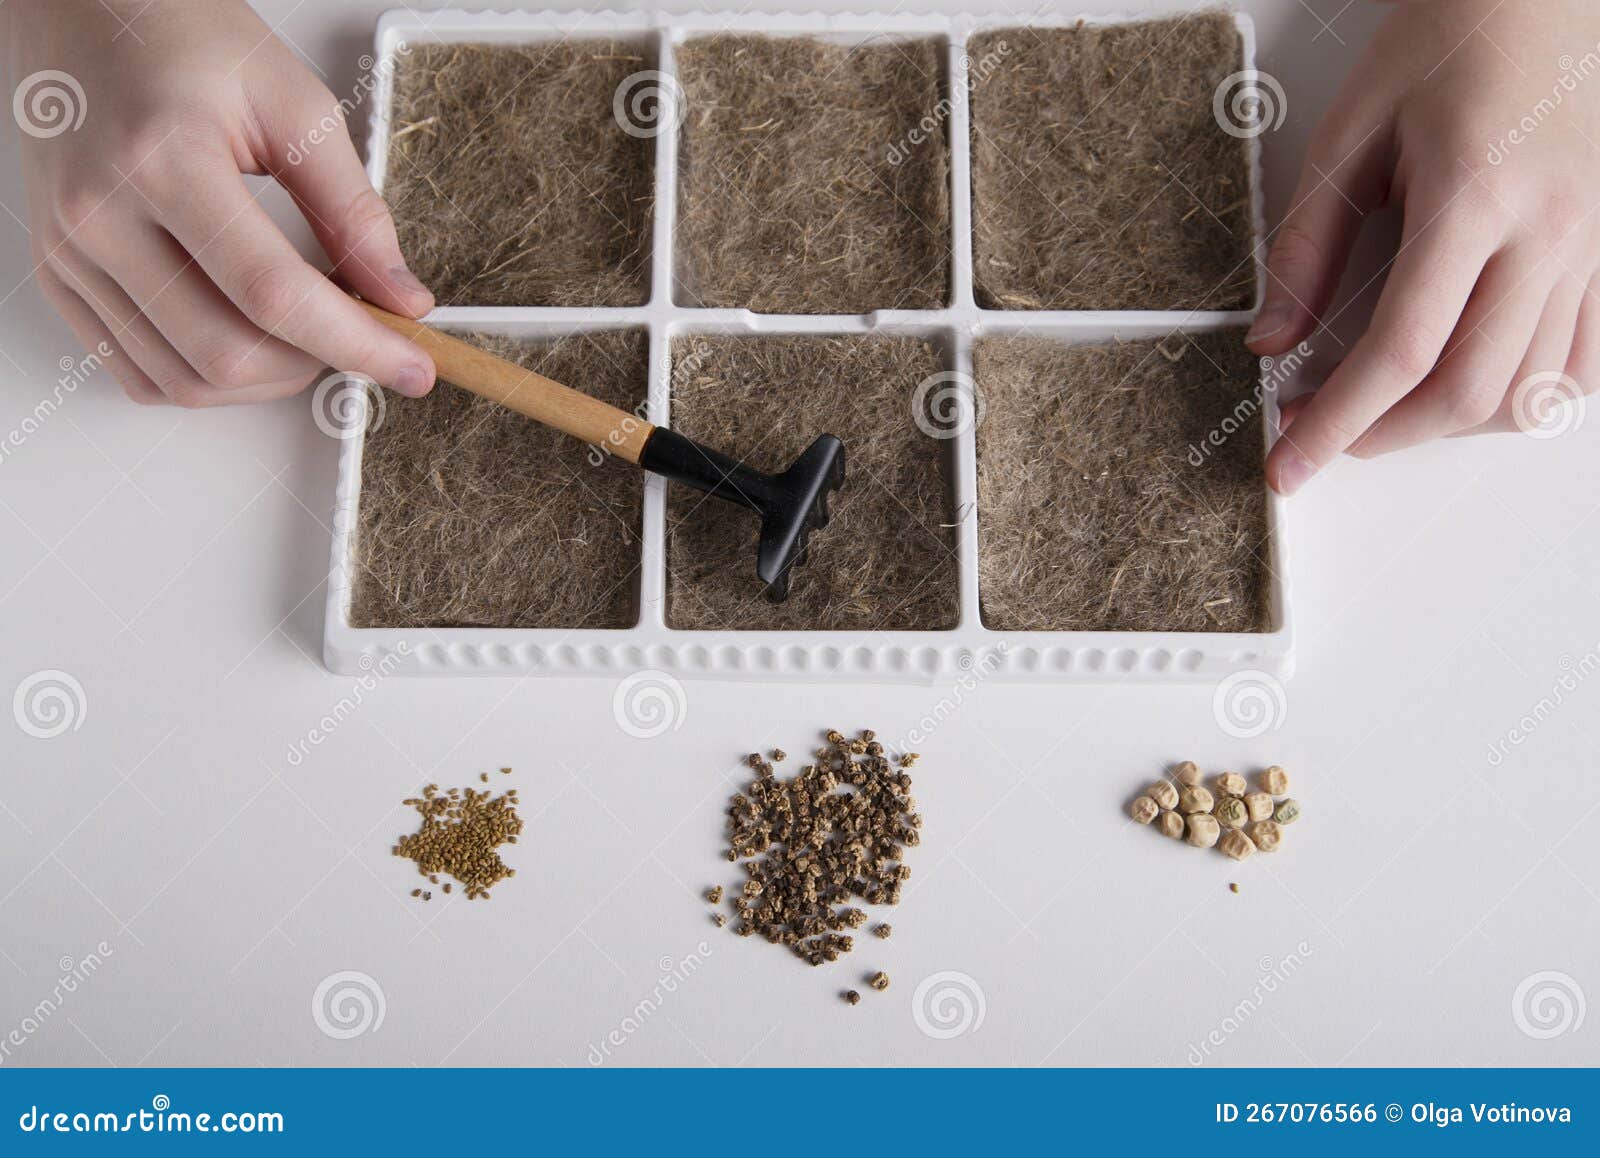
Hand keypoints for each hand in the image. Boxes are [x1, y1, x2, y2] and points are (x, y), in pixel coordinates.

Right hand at [5, 0, 434, 406]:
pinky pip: (142, 375)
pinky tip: (251, 336)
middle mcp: (97, 214)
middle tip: (361, 332)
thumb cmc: (181, 36)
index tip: (412, 366)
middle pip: (229, 353)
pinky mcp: (57, 277)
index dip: (357, 343)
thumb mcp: (295, 105)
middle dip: (317, 362)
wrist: (84, 13)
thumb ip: (354, 210)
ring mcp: (68, 253)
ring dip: (269, 378)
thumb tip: (402, 296)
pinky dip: (212, 378)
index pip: (274, 294)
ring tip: (307, 327)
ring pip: (186, 381)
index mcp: (162, 158)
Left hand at [1249, 0, 1599, 492]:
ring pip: (1530, 390)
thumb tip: (1272, 341)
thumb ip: (1306, 243)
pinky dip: (1521, 399)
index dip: (1337, 422)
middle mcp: (1550, 232)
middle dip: (1382, 436)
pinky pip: (1582, 362)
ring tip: (1381, 413)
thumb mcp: (1351, 130)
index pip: (1400, 350)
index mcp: (1476, 197)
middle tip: (1320, 432)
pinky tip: (1465, 387)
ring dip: (1445, 426)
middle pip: (1467, 389)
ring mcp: (1592, 245)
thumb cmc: (1453, 36)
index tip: (1288, 464)